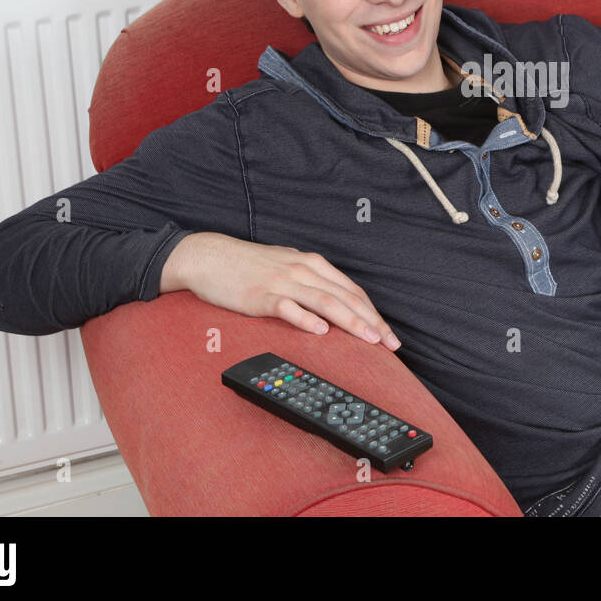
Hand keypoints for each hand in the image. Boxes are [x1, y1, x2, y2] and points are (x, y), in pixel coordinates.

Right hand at [160, 232, 400, 350]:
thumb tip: (336, 303)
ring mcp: (282, 282)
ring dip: (350, 322)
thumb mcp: (288, 265)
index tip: (389, 334)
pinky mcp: (261, 295)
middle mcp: (302, 270)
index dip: (373, 313)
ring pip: (325, 302)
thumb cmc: (249, 265)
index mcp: (312, 264)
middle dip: (372, 322)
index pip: (352, 291)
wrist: (210, 256)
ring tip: (369, 339)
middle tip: (390, 343)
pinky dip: (306, 319)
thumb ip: (312, 282)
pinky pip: (288, 308)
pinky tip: (321, 331)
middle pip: (345, 297)